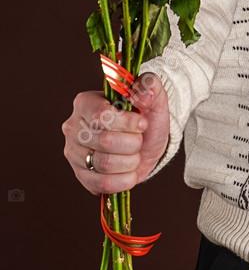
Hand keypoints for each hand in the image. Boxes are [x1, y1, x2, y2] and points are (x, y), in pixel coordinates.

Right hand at [61, 71, 169, 194]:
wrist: (146, 143)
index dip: (127, 123)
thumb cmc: (144, 117)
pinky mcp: (81, 175)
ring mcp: (74, 153)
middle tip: (139, 140)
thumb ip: (150, 85)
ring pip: (104, 164)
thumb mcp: (153, 98)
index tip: (142, 123)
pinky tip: (130, 171)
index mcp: (86, 102)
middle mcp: (73, 127)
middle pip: (105, 141)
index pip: (102, 115)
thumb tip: (141, 91)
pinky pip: (101, 184)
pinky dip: (124, 180)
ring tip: (134, 154)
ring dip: (130, 161)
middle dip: (132, 143)